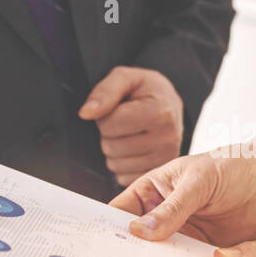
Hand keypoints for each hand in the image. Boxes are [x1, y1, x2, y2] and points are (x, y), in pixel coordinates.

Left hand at [78, 66, 182, 186]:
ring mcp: (164, 160)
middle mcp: (168, 138)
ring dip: (114, 149)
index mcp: (161, 112)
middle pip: (111, 146)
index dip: (105, 114)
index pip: (111, 123)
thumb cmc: (146, 90)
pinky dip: (122, 165)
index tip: (118, 108)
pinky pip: (122, 178)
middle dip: (109, 133)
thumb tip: (86, 113)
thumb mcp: (126, 78)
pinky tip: (133, 149)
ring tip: (129, 134)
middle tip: (124, 122)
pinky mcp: (157, 174)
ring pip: (114, 165)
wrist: (169, 104)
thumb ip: (105, 91)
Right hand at [109, 151, 255, 245]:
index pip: (121, 214)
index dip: (107, 231)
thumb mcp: (198, 182)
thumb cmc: (232, 167)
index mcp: (151, 192)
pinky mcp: (200, 253)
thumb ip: (172, 208)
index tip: (97, 252)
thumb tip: (138, 231)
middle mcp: (161, 217)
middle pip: (136, 242)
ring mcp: (180, 236)